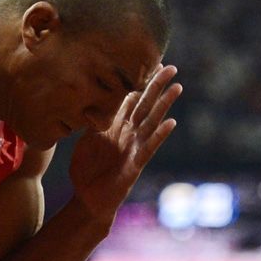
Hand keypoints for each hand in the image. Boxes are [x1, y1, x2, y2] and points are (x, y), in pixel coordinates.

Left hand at [66, 64, 180, 220]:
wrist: (88, 199)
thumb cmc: (85, 170)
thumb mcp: (83, 140)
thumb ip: (88, 121)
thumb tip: (84, 100)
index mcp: (114, 125)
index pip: (128, 98)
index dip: (137, 81)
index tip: (146, 62)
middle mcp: (128, 133)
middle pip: (145, 104)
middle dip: (157, 85)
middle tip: (171, 66)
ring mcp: (134, 147)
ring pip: (152, 121)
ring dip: (165, 104)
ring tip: (177, 87)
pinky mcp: (136, 163)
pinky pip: (150, 147)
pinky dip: (160, 135)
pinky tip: (171, 123)